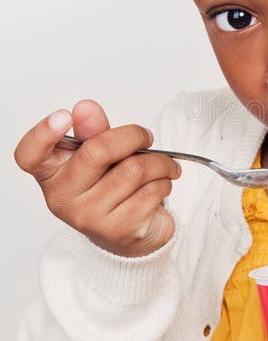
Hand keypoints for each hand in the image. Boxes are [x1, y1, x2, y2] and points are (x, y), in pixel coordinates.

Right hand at [13, 99, 180, 256]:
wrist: (130, 233)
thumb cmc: (110, 186)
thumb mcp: (98, 155)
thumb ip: (92, 131)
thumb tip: (85, 108)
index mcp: (50, 174)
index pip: (30, 155)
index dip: (43, 133)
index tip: (63, 116)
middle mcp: (62, 198)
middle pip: (96, 152)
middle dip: (133, 136)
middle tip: (146, 136)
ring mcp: (90, 217)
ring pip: (134, 170)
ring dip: (159, 161)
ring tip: (163, 164)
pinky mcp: (119, 230)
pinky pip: (152, 190)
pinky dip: (165, 180)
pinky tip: (161, 184)